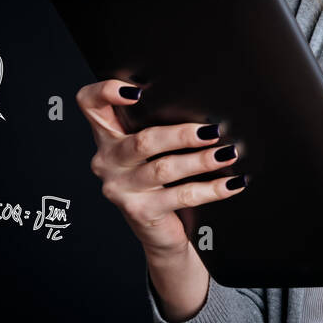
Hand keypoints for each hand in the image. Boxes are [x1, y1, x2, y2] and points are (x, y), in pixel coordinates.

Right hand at [76, 79, 246, 258]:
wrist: (158, 231)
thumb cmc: (160, 180)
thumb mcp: (153, 151)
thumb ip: (162, 125)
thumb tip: (207, 112)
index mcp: (107, 136)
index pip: (90, 105)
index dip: (105, 92)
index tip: (138, 91)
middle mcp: (108, 160)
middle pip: (142, 141)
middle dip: (181, 135)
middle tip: (213, 131)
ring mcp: (121, 188)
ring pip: (164, 169)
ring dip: (201, 161)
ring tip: (228, 154)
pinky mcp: (140, 212)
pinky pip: (182, 196)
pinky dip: (212, 189)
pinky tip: (232, 183)